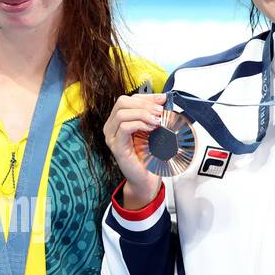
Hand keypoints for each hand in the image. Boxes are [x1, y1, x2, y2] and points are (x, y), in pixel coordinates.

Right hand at [103, 92, 165, 208]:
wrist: (147, 177)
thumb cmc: (149, 154)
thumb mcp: (153, 128)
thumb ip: (155, 113)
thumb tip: (163, 98)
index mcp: (118, 120)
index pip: (128, 99)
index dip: (146, 97)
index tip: (163, 100)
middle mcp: (111, 126)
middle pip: (122, 102)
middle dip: (144, 104)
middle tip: (160, 111)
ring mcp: (111, 137)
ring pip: (122, 113)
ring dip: (142, 113)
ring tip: (157, 121)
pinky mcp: (116, 146)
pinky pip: (124, 128)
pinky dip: (139, 124)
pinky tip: (151, 128)